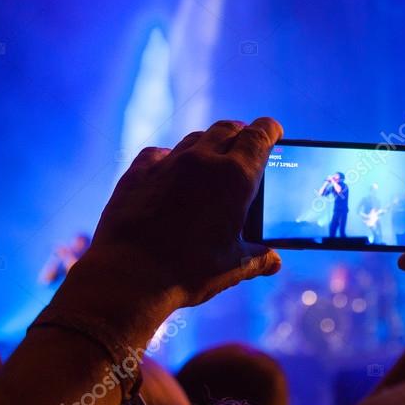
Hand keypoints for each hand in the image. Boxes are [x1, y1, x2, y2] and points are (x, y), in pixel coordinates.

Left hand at [53, 119, 283, 338]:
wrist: (130, 276)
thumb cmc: (188, 272)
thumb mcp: (232, 267)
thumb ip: (258, 258)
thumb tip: (273, 261)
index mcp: (236, 178)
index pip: (260, 135)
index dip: (270, 129)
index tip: (274, 130)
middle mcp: (203, 160)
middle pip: (228, 129)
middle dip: (241, 133)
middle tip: (246, 144)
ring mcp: (168, 163)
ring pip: (195, 138)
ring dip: (209, 144)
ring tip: (212, 159)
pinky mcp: (138, 172)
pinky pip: (160, 153)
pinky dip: (171, 157)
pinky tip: (170, 170)